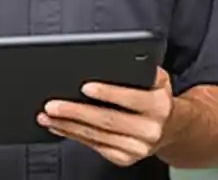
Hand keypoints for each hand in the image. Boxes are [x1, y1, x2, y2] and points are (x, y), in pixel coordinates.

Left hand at [38, 66, 174, 166]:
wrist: (171, 127)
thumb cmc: (154, 97)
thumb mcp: (157, 79)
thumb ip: (141, 68)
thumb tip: (115, 58)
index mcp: (160, 106)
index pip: (132, 98)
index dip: (108, 93)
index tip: (84, 87)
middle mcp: (151, 130)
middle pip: (108, 120)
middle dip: (76, 112)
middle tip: (52, 105)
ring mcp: (138, 147)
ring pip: (97, 135)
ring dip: (67, 125)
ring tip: (47, 115)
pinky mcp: (125, 158)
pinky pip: (94, 146)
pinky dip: (72, 135)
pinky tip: (58, 126)